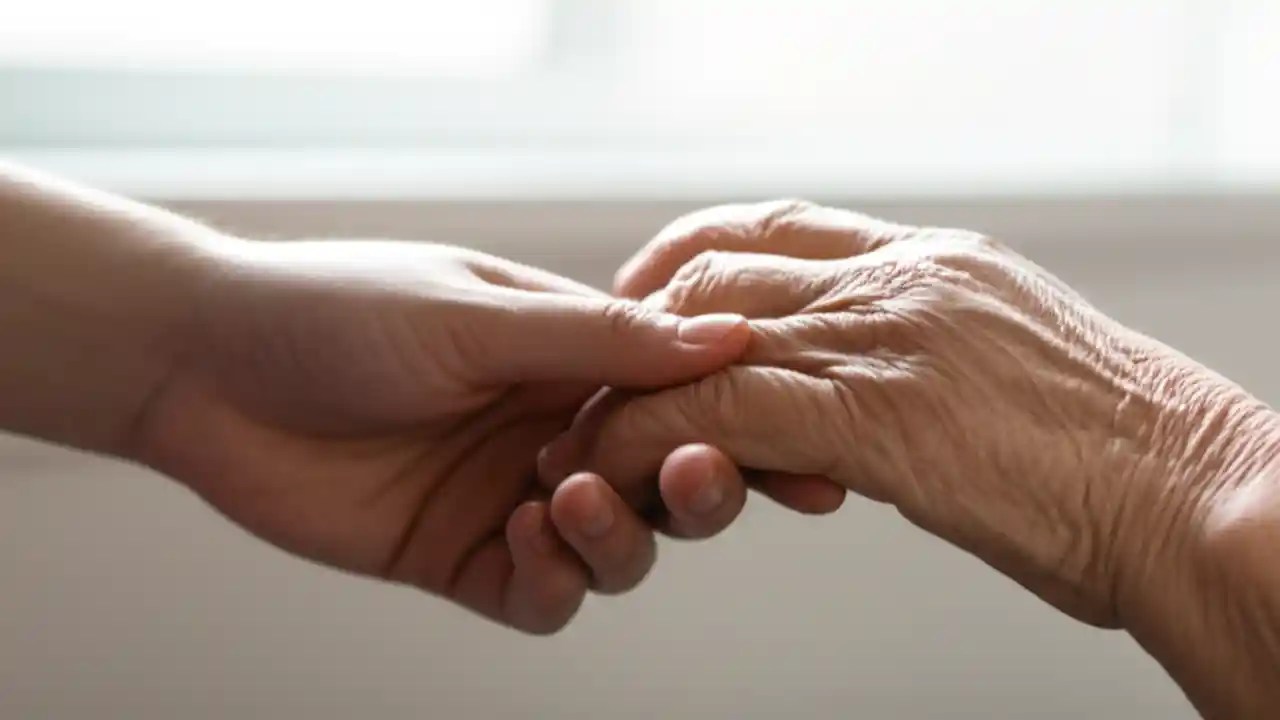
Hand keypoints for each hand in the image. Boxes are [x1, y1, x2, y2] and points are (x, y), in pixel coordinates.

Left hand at [131, 238, 838, 632]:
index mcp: (573, 358)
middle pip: (671, 483)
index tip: (814, 454)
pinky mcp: (461, 557)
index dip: (752, 426)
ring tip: (572, 498)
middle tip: (695, 474)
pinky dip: (555, 577)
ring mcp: (512, 498)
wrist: (209, 364)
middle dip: (700, 489)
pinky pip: (542, 594)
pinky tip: (527, 536)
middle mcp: (556, 430)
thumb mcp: (477, 313)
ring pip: (618, 548)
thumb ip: (600, 341)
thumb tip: (729, 336)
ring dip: (618, 534)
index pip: (690, 398)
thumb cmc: (340, 310)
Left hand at [542, 200, 1277, 628]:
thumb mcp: (1020, 364)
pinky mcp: (872, 419)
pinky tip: (616, 468)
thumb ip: (939, 348)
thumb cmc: (1125, 454)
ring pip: (702, 333)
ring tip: (585, 430)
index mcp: (938, 260)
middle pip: (721, 266)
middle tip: (596, 369)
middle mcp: (901, 282)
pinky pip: (717, 411)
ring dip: (626, 383)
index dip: (698, 247)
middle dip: (640, 313)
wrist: (1197, 497)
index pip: (785, 221)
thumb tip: (895, 376)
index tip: (651, 285)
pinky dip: (648, 437)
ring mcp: (885, 342)